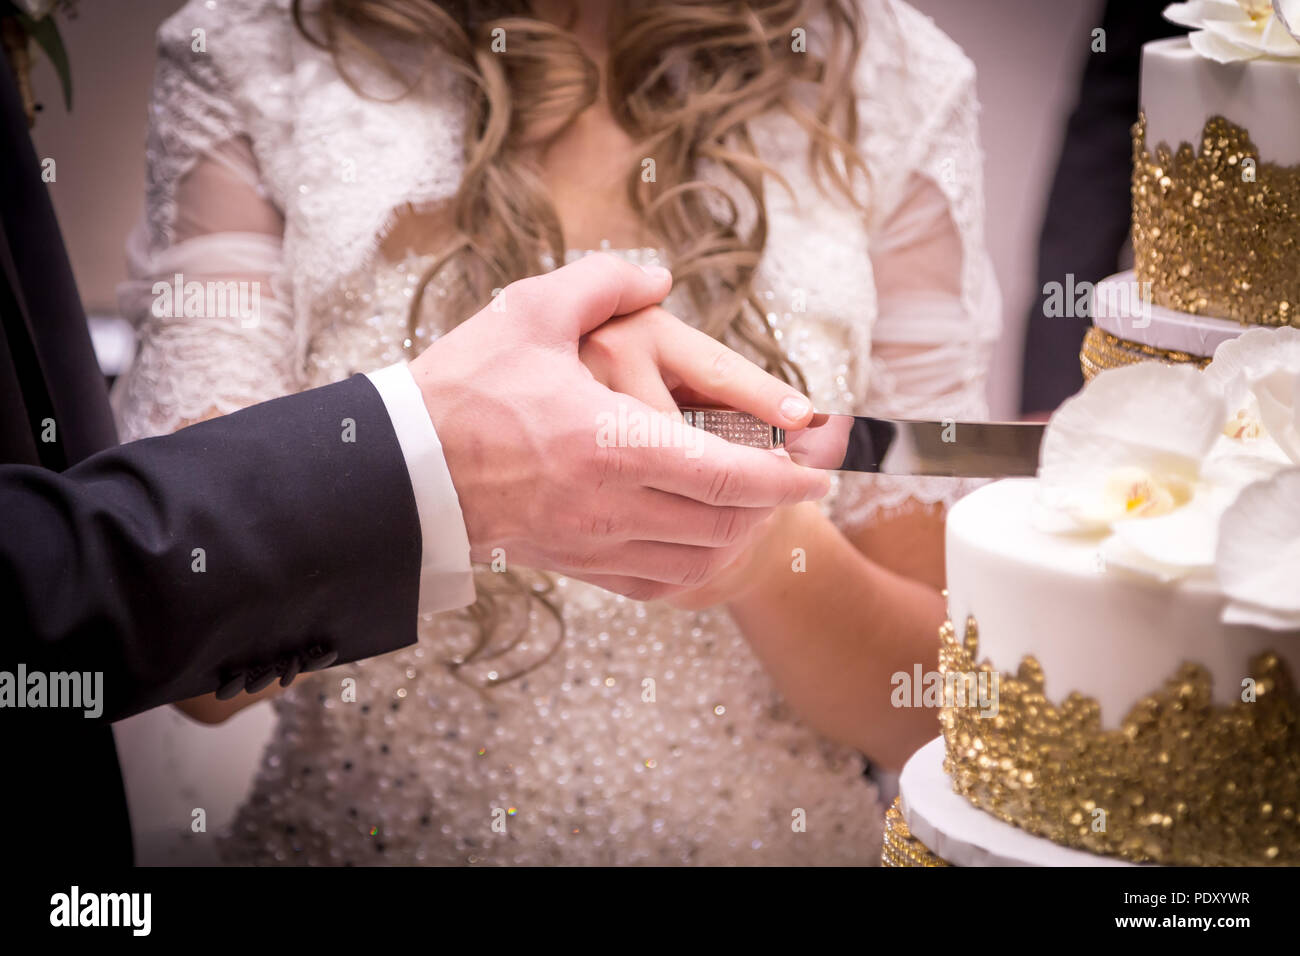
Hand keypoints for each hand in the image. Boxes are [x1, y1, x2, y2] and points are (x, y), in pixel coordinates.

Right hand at [407, 254, 828, 599]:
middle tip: (801, 478)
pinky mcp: (576, 564)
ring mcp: (594, 543)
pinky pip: (656, 580)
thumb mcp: (527, 315)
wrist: (401, 473)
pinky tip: (702, 536)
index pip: (727, 475)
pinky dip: (695, 562)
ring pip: (698, 556)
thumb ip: (601, 282)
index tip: (823, 469)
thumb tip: (657, 275)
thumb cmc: (463, 391)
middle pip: (725, 520)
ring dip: (740, 532)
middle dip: (775, 502)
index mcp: (614, 444)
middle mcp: (613, 505)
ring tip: (757, 502)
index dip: (787, 476)